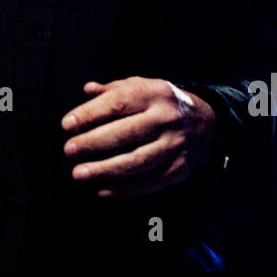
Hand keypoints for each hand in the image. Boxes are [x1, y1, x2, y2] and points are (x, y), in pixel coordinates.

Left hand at [60, 77, 216, 198]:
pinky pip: (149, 182)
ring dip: (105, 169)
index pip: (118, 103)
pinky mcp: (180, 169)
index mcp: (154, 93)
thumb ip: (114, 89)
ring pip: (137, 161)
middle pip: (126, 133)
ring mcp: (174, 145)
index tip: (67, 125)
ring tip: (79, 174)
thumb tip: (87, 90)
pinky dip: (124, 189)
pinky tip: (102, 190)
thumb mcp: (143, 87)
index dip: (90, 114)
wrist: (209, 122)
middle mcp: (166, 118)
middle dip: (93, 143)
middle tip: (69, 150)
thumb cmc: (164, 103)